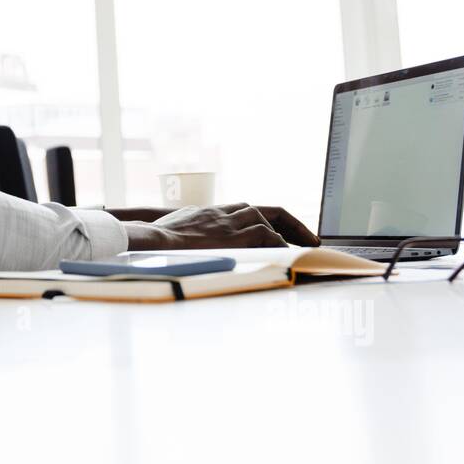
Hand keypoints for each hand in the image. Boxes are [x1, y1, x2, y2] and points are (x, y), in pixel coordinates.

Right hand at [122, 203, 318, 250]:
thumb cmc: (156, 241)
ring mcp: (229, 222)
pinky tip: (287, 254)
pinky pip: (267, 235)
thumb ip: (186, 234)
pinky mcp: (235, 234)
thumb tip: (179, 246)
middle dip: (289, 222)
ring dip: (291, 232)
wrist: (154, 240)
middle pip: (264, 209)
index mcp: (209, 212)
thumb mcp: (173, 233)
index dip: (265, 220)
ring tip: (307, 247)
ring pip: (267, 219)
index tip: (278, 231)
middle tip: (308, 237)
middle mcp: (222, 213)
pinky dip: (280, 243)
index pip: (245, 209)